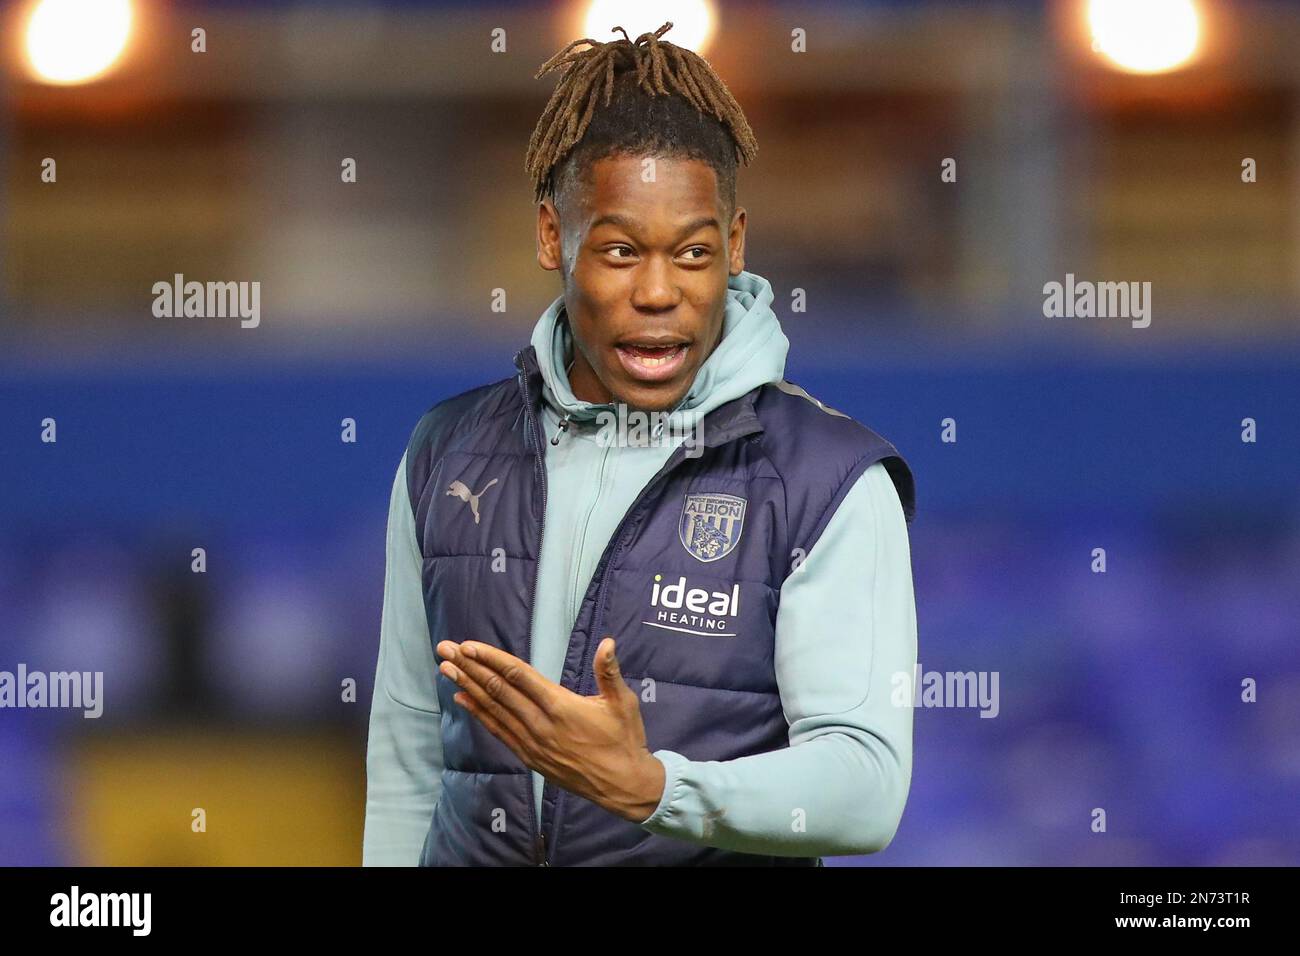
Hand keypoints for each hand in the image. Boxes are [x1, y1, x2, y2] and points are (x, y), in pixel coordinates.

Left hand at [435, 636, 665, 823]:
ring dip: (467, 687)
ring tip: (445, 670)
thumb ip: (609, 672)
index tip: (469, 646)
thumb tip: (607, 643)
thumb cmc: (624, 739)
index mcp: (561, 706)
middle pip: (497, 690)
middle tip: (446, 650)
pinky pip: (498, 731)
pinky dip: (479, 714)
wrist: (622, 785)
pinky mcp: (529, 757)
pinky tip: (462, 700)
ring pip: (493, 710)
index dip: (491, 659)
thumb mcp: (623, 703)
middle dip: (469, 667)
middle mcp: (540, 724)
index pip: (518, 676)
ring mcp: (532, 743)